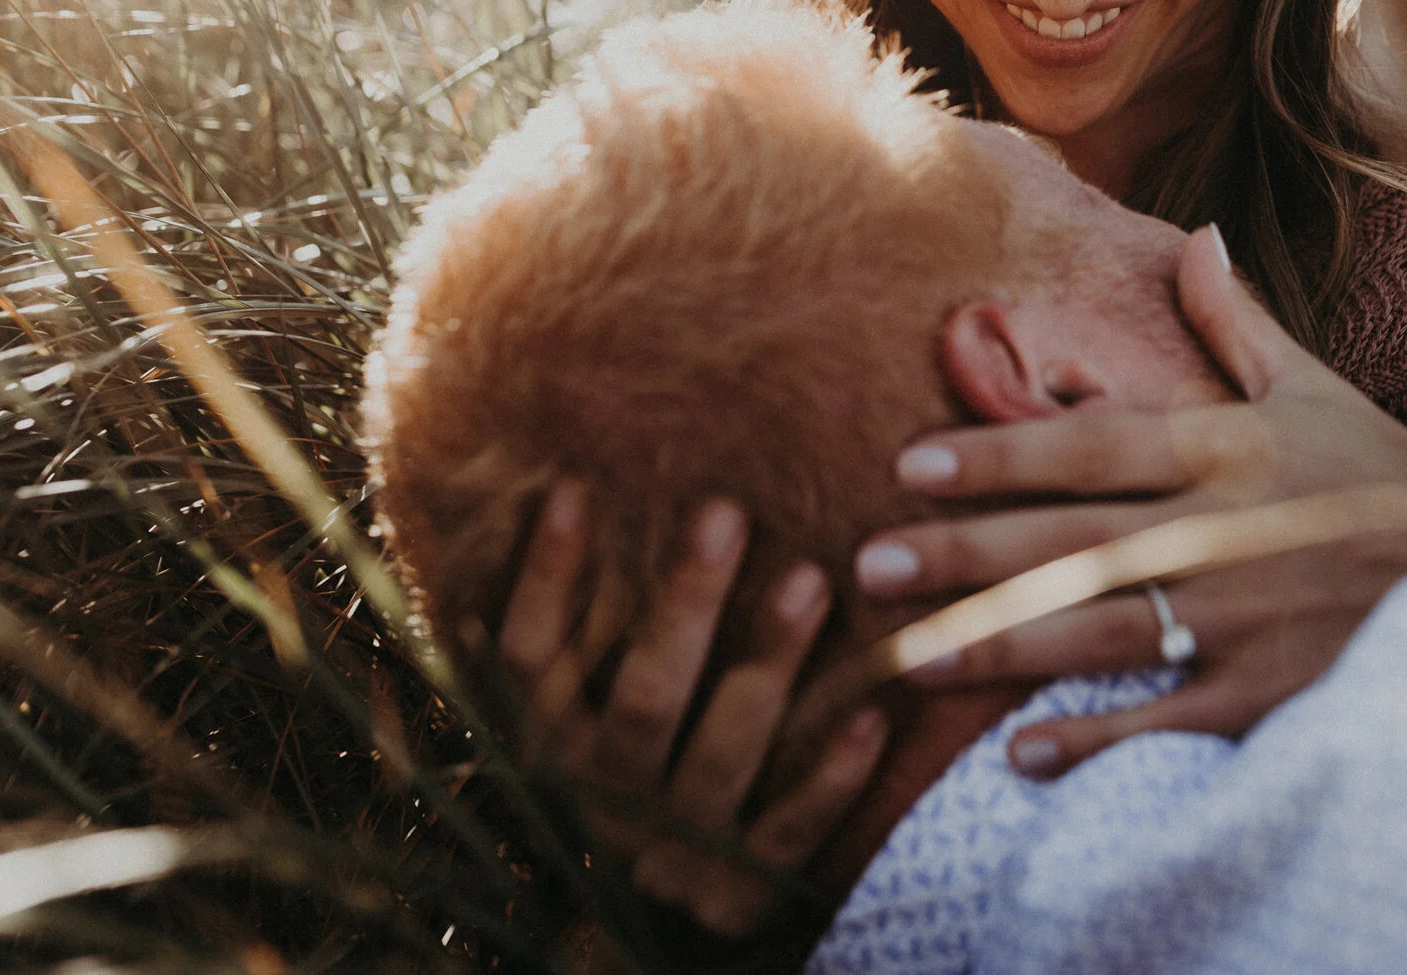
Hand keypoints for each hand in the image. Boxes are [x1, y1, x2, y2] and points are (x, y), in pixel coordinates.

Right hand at [497, 482, 887, 937]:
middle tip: (726, 512)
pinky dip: (831, 774)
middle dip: (688, 602)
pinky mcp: (741, 894)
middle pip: (645, 694)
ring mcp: (674, 851)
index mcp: (557, 745)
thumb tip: (581, 487)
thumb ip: (595, 623)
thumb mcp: (600, 703)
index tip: (573, 489)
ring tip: (812, 579)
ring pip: (721, 752)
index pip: (534, 657)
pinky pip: (791, 830)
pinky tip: (872, 712)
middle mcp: (606, 796)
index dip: (547, 578)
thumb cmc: (649, 764)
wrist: (673, 919)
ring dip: (768, 663)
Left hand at [855, 226, 1406, 777]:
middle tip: (866, 565)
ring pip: (1101, 631)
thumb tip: (1193, 234)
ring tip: (909, 657)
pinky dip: (1097, 738)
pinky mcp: (1270, 692)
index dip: (998, 454)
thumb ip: (1236, 323)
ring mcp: (1244, 616)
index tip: (908, 461)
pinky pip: (1166, 719)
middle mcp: (1224, 530)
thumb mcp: (1315, 390)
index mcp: (1227, 449)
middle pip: (1072, 541)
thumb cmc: (1384, 479)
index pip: (1092, 448)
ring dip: (1000, 644)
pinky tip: (1020, 755)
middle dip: (963, 554)